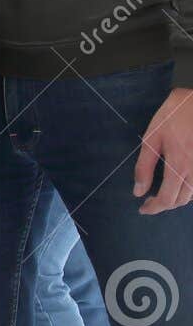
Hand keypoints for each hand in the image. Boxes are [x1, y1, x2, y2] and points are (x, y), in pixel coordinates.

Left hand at [134, 87, 192, 213]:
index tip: (143, 209)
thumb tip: (138, 191)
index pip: (167, 198)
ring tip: (162, 194)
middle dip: (164, 205)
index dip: (154, 208)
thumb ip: (144, 166)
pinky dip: (189, 190)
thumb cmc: (172, 117)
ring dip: (177, 199)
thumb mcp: (151, 138)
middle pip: (181, 201)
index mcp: (179, 165)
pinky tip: (178, 183)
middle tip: (149, 201)